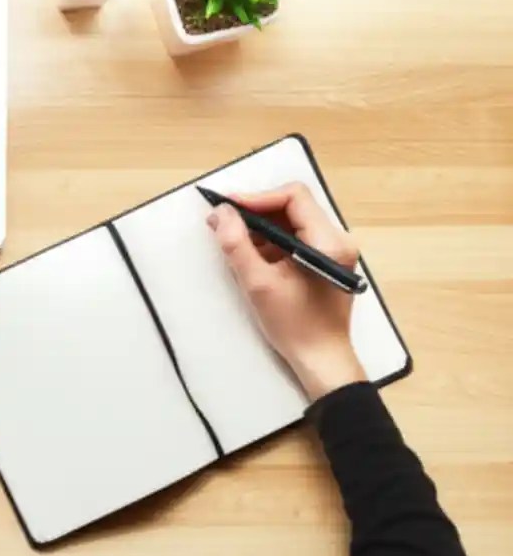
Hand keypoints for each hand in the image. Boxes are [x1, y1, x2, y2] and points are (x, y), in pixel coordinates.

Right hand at [207, 182, 366, 401]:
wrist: (321, 358)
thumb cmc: (295, 326)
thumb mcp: (258, 284)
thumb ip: (236, 245)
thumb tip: (220, 214)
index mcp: (328, 242)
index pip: (293, 197)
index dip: (257, 197)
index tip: (227, 208)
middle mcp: (336, 240)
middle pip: (292, 206)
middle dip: (255, 211)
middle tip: (223, 222)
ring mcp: (332, 250)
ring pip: (291, 221)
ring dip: (261, 226)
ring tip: (232, 239)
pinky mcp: (323, 260)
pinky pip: (294, 237)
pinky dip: (270, 240)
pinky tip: (250, 254)